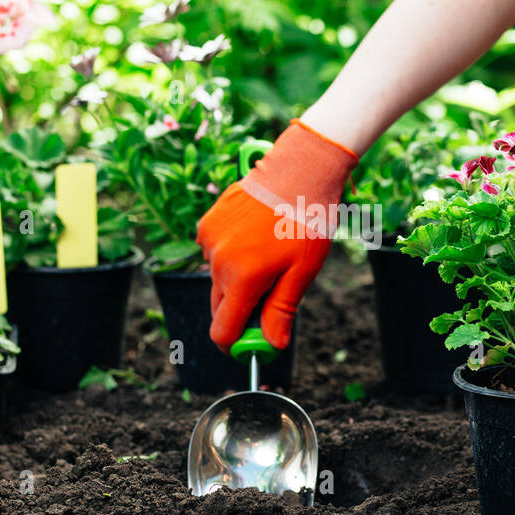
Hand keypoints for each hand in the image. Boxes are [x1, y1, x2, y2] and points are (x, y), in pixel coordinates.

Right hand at [196, 119, 356, 352]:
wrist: (298, 169)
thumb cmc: (307, 221)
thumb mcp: (302, 271)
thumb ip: (281, 310)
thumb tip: (272, 345)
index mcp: (242, 278)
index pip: (222, 331)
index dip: (234, 344)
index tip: (250, 344)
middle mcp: (218, 261)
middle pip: (219, 307)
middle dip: (240, 311)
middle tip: (271, 298)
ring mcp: (209, 240)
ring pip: (218, 279)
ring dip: (237, 280)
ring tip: (268, 256)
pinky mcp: (207, 223)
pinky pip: (215, 253)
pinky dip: (230, 256)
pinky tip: (255, 238)